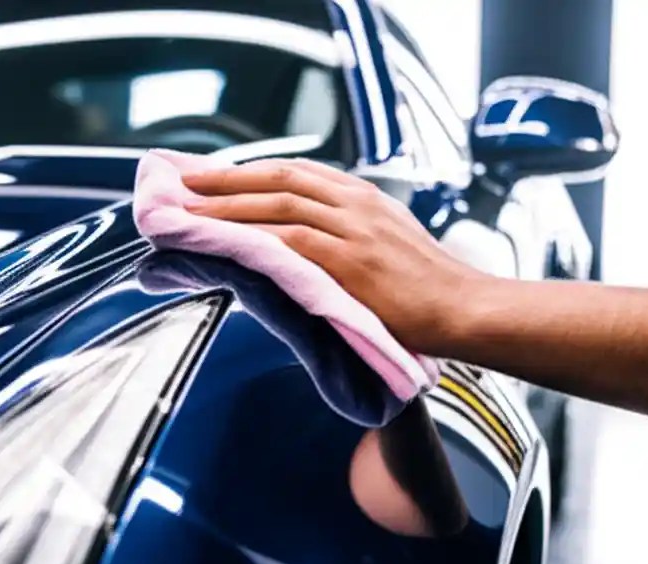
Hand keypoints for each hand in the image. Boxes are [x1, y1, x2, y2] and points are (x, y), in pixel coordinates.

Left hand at [181, 158, 487, 353]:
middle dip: (226, 179)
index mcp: (364, 196)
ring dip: (227, 207)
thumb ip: (348, 233)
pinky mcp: (350, 260)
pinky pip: (291, 239)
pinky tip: (225, 241)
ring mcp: (353, 229)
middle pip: (279, 178)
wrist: (464, 308)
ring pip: (278, 204)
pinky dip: (253, 236)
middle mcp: (356, 203)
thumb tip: (300, 240)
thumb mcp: (387, 242)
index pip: (296, 171)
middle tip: (184, 183)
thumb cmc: (427, 287)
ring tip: (189, 212)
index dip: (250, 172)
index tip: (214, 176)